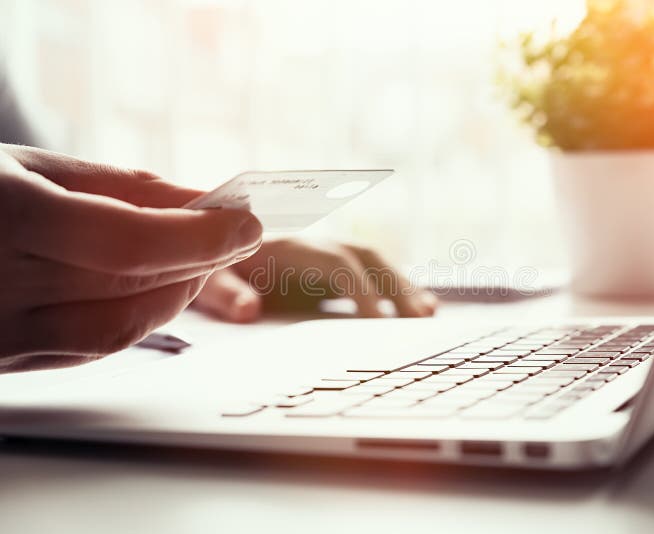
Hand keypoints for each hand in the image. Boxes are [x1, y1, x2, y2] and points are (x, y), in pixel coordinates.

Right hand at [0, 145, 262, 371]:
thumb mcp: (27, 165)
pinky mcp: (1, 363)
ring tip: (194, 258)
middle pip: (133, 289)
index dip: (200, 236)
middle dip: (200, 261)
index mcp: (3, 218)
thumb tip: (205, 203)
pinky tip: (149, 286)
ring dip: (175, 293)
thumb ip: (121, 186)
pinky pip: (88, 347)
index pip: (130, 243)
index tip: (245, 222)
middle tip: (231, 234)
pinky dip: (135, 316)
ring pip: (119, 330)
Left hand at [192, 238, 437, 321]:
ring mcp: (321, 256)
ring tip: (428, 314)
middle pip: (364, 257)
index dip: (360, 289)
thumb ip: (225, 293)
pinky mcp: (324, 271)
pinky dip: (393, 289)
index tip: (378, 321)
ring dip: (401, 286)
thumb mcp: (203, 279)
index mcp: (285, 245)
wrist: (198, 242)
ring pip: (372, 263)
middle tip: (418, 320)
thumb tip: (252, 311)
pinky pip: (367, 275)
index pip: (334, 262)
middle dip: (395, 286)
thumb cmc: (203, 265)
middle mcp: (310, 245)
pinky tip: (416, 309)